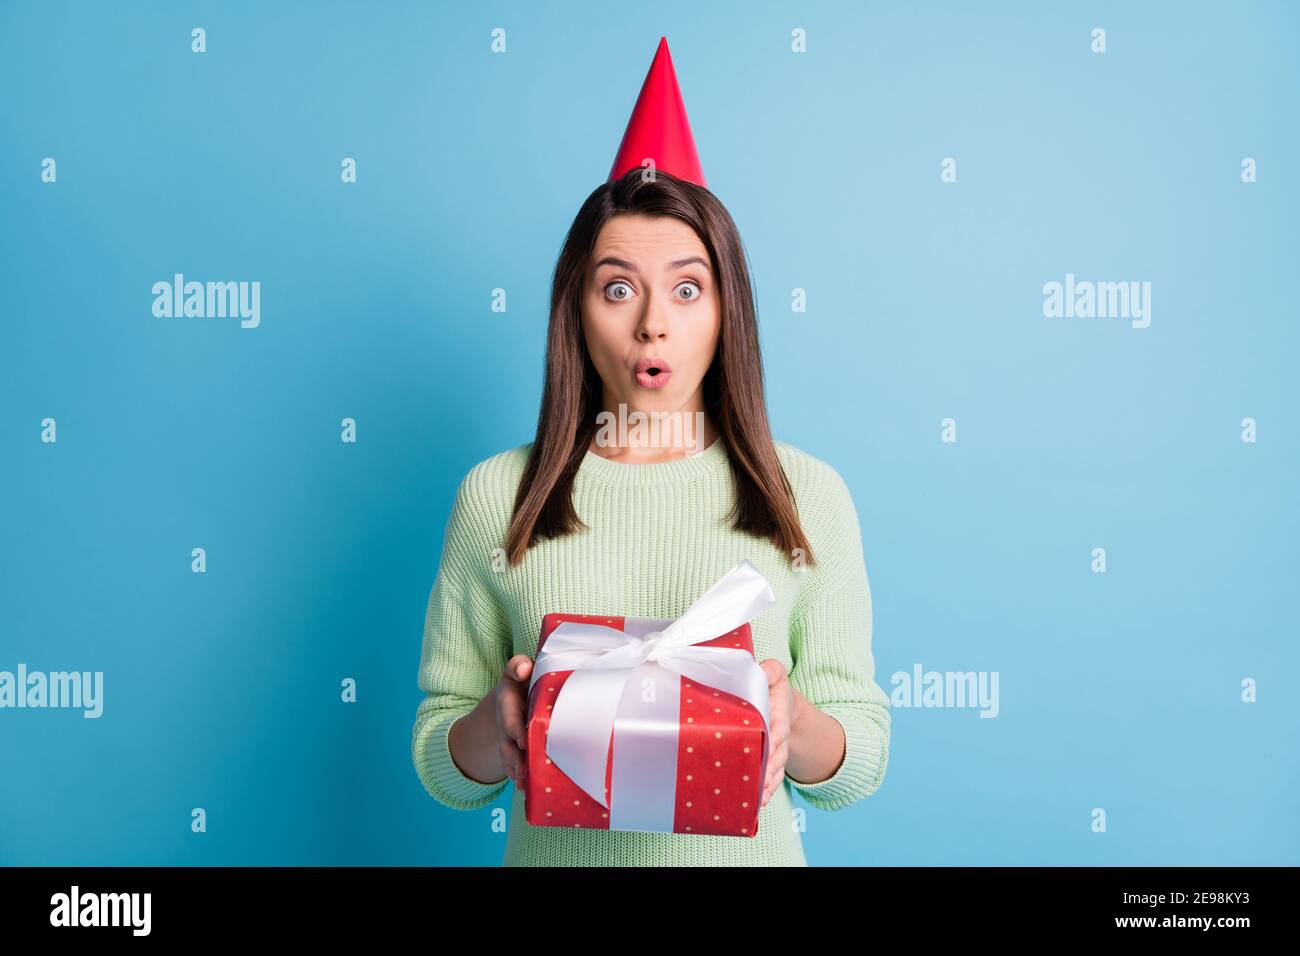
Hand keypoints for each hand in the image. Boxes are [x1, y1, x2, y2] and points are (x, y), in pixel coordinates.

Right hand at [494, 654, 533, 787]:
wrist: (509, 699)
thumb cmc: (521, 683)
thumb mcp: (515, 672)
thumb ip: (517, 666)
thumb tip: (524, 668)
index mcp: (508, 704)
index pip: (509, 717)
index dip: (515, 730)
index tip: (523, 741)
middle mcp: (506, 725)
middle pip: (507, 744)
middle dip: (515, 758)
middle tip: (525, 770)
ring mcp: (508, 741)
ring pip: (510, 759)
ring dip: (517, 772)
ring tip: (525, 783)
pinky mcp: (515, 752)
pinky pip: (514, 768)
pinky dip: (519, 779)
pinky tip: (526, 789)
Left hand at [758, 658, 794, 806]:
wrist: (780, 703)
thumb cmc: (771, 688)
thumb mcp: (774, 674)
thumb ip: (770, 670)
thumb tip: (760, 669)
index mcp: (779, 715)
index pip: (779, 728)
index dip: (776, 736)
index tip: (770, 744)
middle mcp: (779, 737)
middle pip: (778, 756)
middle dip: (771, 769)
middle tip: (762, 782)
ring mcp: (775, 752)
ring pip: (775, 771)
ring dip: (768, 785)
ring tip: (760, 798)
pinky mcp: (768, 761)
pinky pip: (770, 779)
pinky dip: (765, 791)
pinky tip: (758, 803)